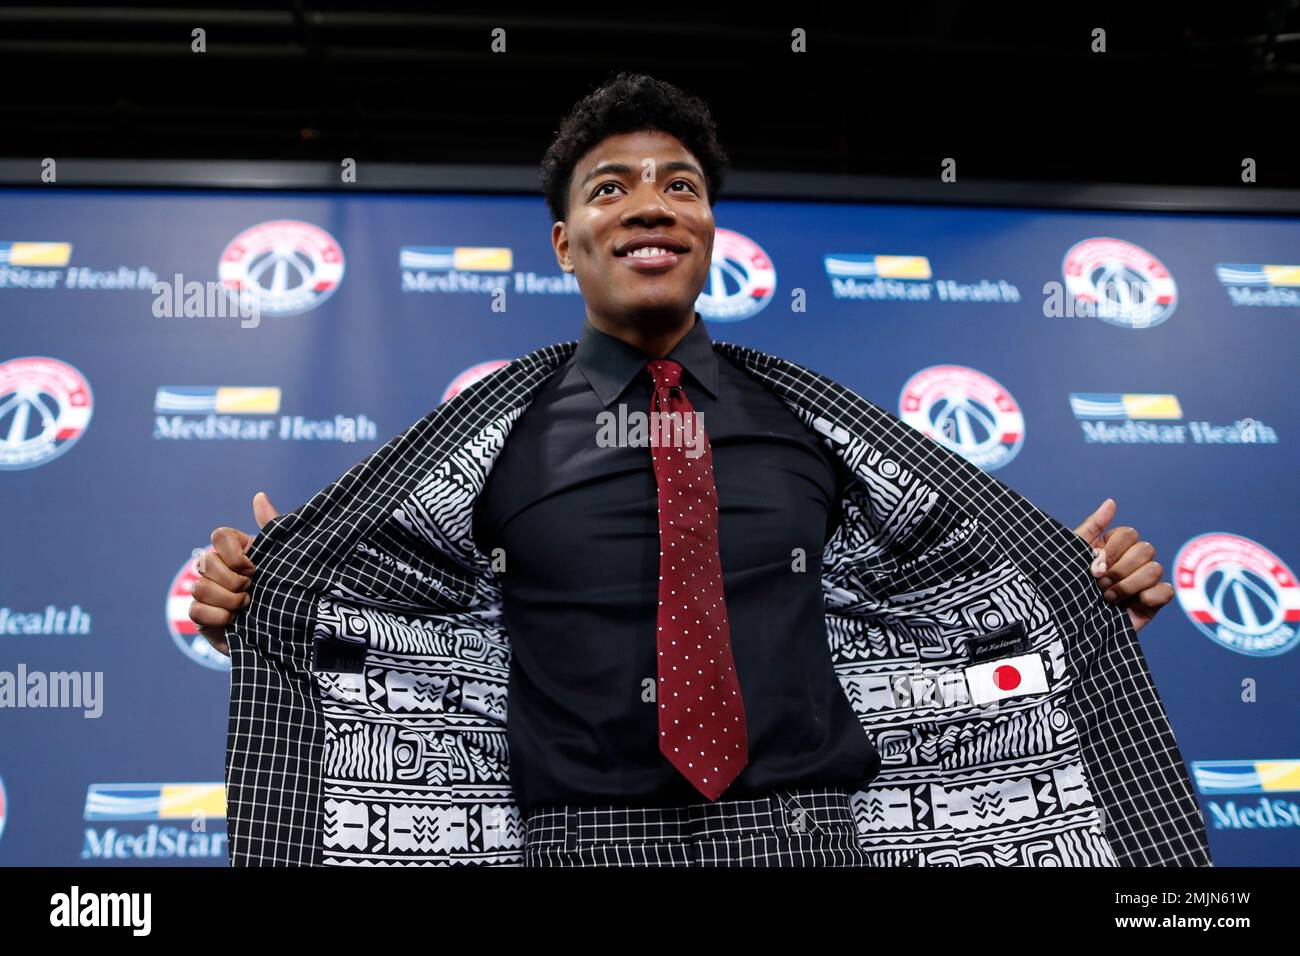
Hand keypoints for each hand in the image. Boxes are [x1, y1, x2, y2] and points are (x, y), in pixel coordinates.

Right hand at [188, 492, 279, 655]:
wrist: (287, 632)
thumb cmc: (285, 591)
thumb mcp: (283, 558)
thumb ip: (271, 528)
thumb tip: (259, 496)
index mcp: (236, 551)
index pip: (219, 535)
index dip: (233, 552)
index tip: (254, 567)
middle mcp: (217, 568)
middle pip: (207, 562)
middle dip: (233, 580)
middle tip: (252, 590)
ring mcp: (207, 592)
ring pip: (200, 587)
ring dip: (228, 599)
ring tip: (247, 606)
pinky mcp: (202, 617)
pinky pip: (196, 610)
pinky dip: (218, 616)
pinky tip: (234, 621)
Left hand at [1074, 497, 1174, 633]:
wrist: (1066, 626)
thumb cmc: (1065, 588)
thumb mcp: (1071, 555)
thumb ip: (1092, 527)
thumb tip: (1111, 502)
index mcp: (1112, 548)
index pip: (1129, 534)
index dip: (1112, 550)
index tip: (1092, 567)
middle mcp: (1130, 562)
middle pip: (1145, 548)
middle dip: (1120, 568)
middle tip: (1100, 584)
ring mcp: (1143, 583)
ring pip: (1155, 568)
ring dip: (1128, 585)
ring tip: (1108, 598)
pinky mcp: (1152, 604)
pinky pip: (1166, 591)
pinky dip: (1148, 597)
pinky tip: (1129, 606)